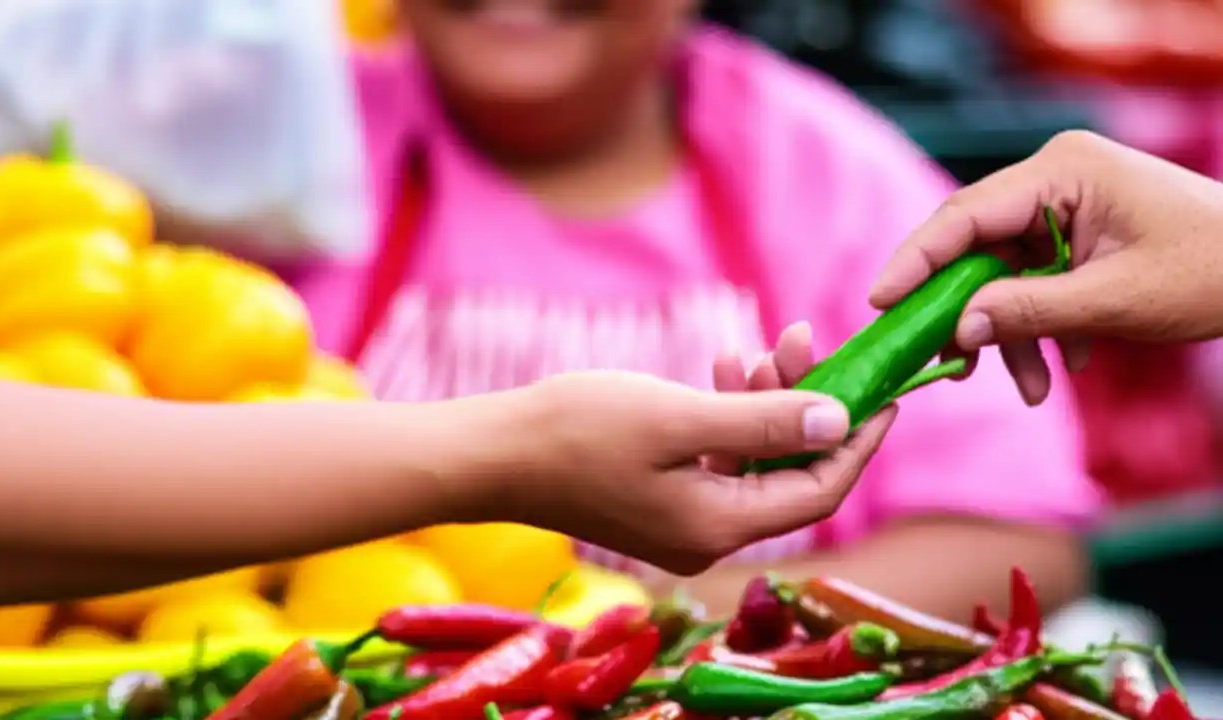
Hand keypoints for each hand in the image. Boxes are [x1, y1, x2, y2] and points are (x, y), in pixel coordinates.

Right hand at [507, 363, 892, 575]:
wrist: (493, 454)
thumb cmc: (577, 429)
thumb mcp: (678, 417)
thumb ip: (764, 422)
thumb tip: (840, 422)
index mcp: (718, 526)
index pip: (817, 490)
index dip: (858, 441)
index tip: (886, 391)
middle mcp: (706, 537)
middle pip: (786, 472)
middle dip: (804, 405)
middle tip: (803, 339)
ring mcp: (680, 523)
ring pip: (751, 461)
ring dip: (762, 404)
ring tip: (755, 349)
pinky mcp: (658, 503)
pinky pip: (715, 461)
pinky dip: (726, 417)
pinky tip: (722, 367)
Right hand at [869, 130, 1222, 404]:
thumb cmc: (1212, 273)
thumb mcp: (1113, 301)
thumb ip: (1028, 312)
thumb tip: (958, 329)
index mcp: (1062, 172)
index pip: (964, 216)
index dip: (916, 261)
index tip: (879, 303)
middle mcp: (1055, 178)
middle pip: (976, 247)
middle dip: (965, 310)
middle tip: (939, 358)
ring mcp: (1066, 204)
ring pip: (1004, 273)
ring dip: (1011, 333)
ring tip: (1030, 389)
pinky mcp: (1078, 232)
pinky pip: (1035, 280)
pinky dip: (1041, 325)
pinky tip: (1065, 368)